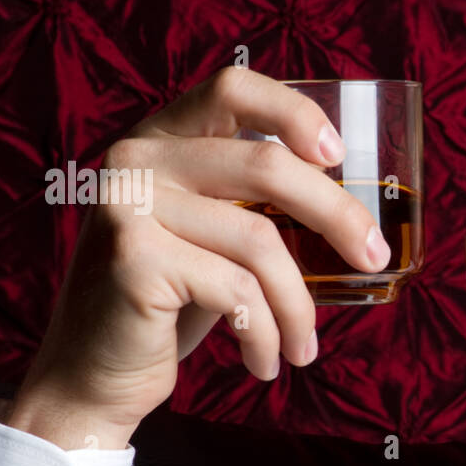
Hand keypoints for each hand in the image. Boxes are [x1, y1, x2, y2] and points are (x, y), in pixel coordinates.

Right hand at [6, 67, 389, 449]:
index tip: (338, 155)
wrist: (91, 378)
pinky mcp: (134, 258)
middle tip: (373, 259)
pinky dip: (265, 336)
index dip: (294, 112)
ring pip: (260, 242)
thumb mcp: (210, 239)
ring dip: (298, 306)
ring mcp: (128, 204)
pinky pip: (238, 292)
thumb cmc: (167, 306)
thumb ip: (251, 205)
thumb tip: (354, 211)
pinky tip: (262, 362)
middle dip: (338, 217)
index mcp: (160, 139)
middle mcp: (137, 158)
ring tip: (304, 349)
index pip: (232, 87)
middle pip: (266, 166)